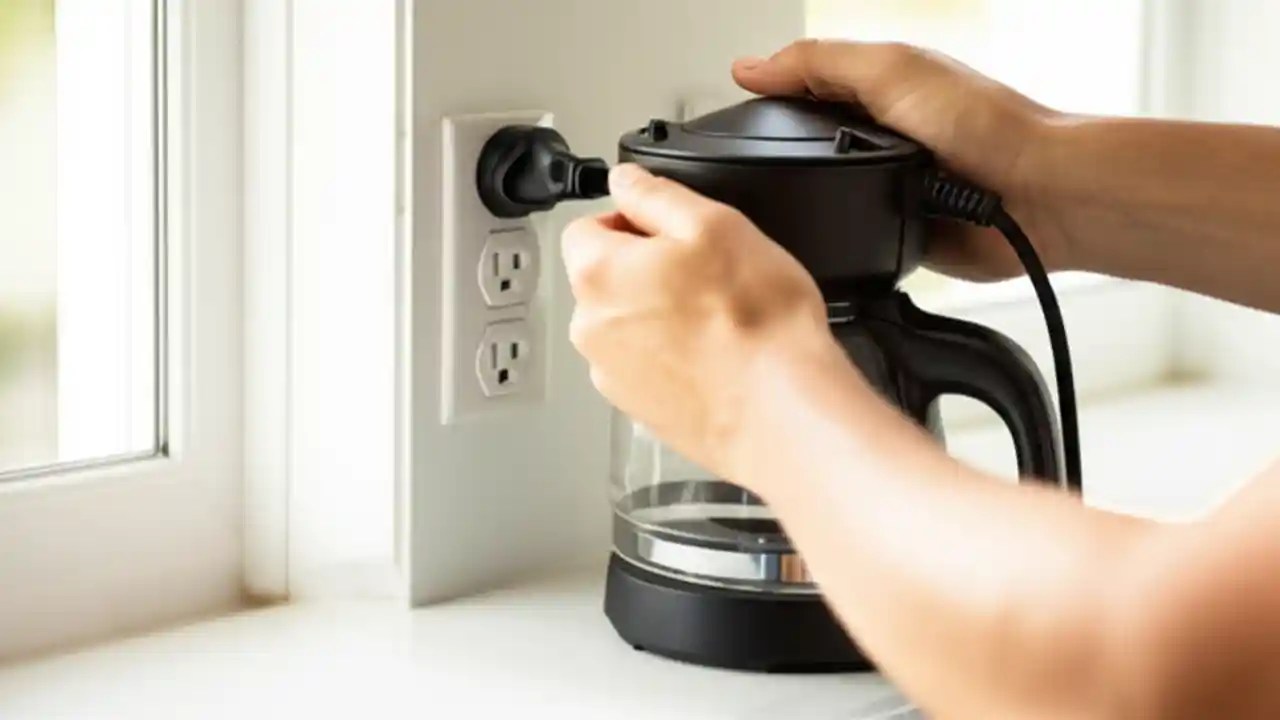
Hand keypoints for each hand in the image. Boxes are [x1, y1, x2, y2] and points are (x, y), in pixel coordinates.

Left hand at [562, 164, 845, 486]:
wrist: (781, 411)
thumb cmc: (755, 322)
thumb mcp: (715, 224)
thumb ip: (656, 195)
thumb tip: (626, 181)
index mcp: (597, 274)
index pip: (587, 226)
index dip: (633, 221)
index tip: (673, 233)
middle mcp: (590, 328)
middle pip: (606, 278)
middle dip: (647, 270)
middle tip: (707, 275)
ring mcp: (611, 375)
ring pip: (627, 323)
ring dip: (660, 314)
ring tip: (717, 321)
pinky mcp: (638, 408)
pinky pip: (646, 364)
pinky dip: (672, 356)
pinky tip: (716, 356)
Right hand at [733, 39, 1071, 280]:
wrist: (1036, 198)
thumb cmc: (986, 125)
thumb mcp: (890, 71)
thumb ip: (818, 65)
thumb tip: (751, 67)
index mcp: (874, 91)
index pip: (798, 92)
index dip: (762, 102)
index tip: (723, 115)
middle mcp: (878, 138)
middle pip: (802, 151)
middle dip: (778, 163)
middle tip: (746, 174)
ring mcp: (886, 189)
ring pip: (821, 200)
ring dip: (810, 206)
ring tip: (790, 207)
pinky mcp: (896, 237)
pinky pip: (850, 244)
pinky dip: (842, 242)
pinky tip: (834, 238)